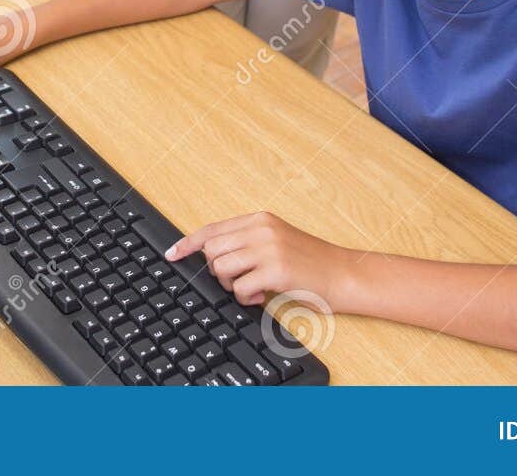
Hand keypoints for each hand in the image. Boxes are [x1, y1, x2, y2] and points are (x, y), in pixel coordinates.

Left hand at [167, 212, 347, 308]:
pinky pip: (239, 287)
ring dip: (231, 285)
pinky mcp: (276, 270)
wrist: (344, 275)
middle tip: (237, 282)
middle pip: (212, 251)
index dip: (187, 243)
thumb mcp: (277, 243)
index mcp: (260, 219)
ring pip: (221, 268)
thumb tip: (215, 258)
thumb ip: (248, 244)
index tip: (172, 254)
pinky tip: (261, 296)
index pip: (212, 229)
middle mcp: (261, 229)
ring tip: (252, 289)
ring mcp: (269, 247)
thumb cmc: (311, 264)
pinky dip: (245, 297)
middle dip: (217, 272)